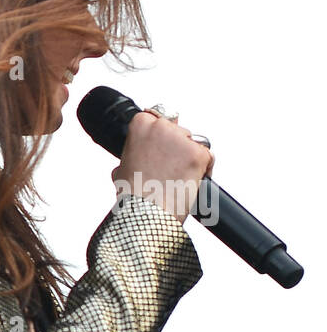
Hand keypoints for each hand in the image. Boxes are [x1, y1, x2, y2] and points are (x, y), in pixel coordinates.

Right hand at [112, 109, 213, 224]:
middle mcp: (162, 127)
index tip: (158, 149)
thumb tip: (139, 156)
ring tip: (177, 177)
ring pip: (194, 142)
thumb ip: (134, 153)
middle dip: (176, 147)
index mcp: (140, 125)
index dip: (159, 137)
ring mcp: (183, 139)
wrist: (147, 213)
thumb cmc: (133, 195)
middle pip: (178, 130)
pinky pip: (208, 156)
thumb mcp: (122, 168)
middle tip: (168, 167)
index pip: (156, 118)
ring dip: (189, 156)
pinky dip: (203, 168)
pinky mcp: (200, 153)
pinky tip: (190, 180)